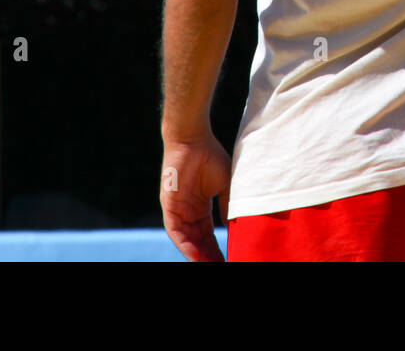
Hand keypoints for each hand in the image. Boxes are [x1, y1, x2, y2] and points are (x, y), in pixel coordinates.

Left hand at [160, 129, 231, 262]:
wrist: (193, 138)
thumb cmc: (210, 156)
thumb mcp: (224, 185)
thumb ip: (228, 206)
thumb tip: (235, 227)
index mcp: (200, 207)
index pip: (209, 234)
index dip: (218, 248)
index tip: (231, 258)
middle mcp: (188, 211)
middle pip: (198, 241)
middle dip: (208, 256)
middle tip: (222, 265)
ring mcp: (177, 209)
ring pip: (186, 239)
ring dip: (197, 254)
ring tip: (209, 265)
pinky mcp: (168, 205)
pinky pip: (175, 230)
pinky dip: (184, 244)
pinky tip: (195, 255)